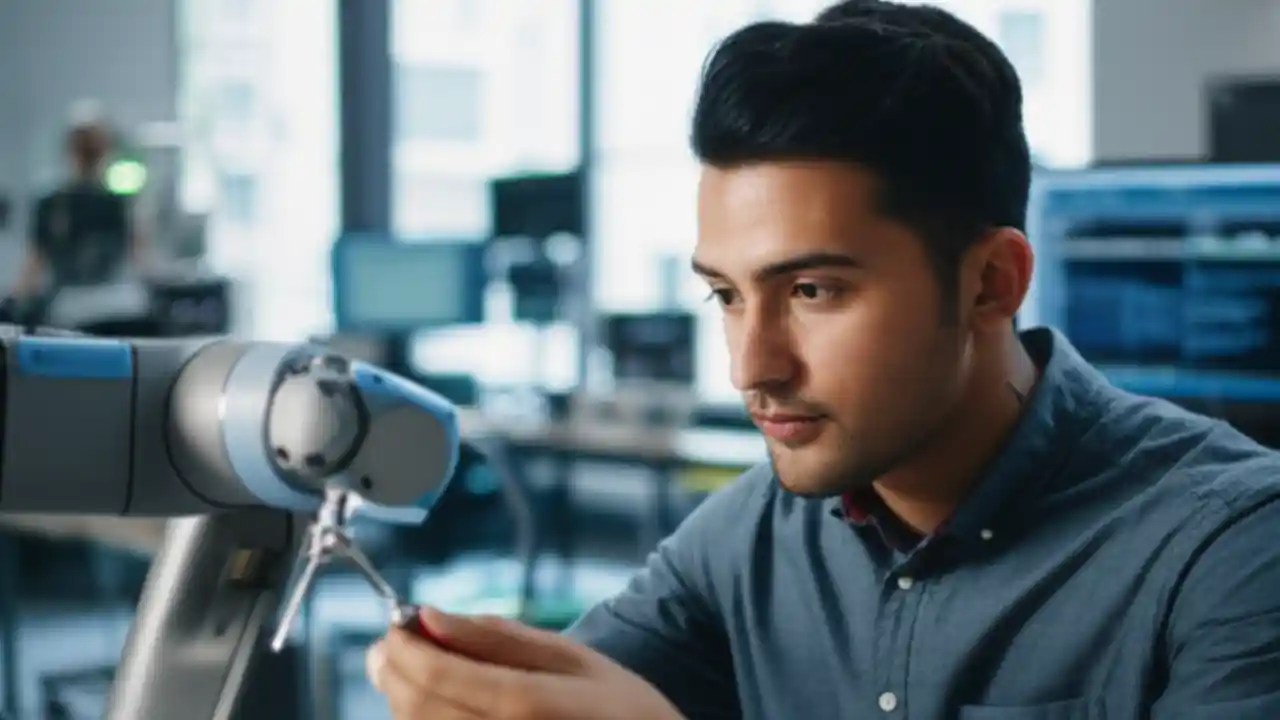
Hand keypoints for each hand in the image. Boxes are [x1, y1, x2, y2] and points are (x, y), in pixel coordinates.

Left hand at [366, 606, 683, 718]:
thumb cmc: (619, 707)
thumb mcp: (570, 657)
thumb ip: (496, 637)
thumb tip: (430, 614)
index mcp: (524, 703)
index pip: (436, 673)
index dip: (403, 647)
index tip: (394, 626)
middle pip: (415, 707)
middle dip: (392, 671)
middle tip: (390, 646)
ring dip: (402, 698)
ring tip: (411, 671)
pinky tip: (437, 703)